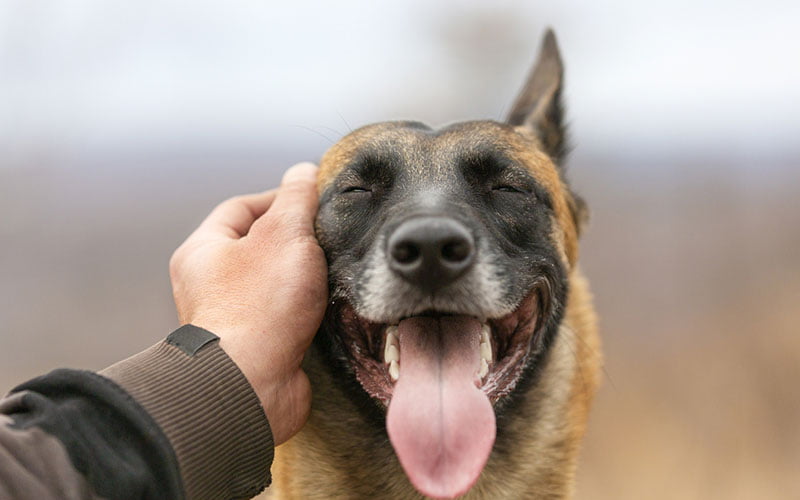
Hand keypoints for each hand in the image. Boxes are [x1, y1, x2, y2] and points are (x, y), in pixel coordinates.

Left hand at [168, 162, 326, 444]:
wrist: (251, 385)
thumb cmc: (260, 306)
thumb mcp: (285, 234)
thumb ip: (297, 198)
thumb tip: (303, 171)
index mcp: (203, 250)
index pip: (242, 207)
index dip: (280, 198)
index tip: (315, 201)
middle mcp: (210, 284)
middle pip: (259, 246)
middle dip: (296, 241)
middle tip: (328, 239)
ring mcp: (232, 317)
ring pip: (275, 283)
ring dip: (305, 279)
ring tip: (333, 273)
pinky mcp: (256, 347)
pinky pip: (285, 317)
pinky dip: (307, 310)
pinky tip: (329, 308)